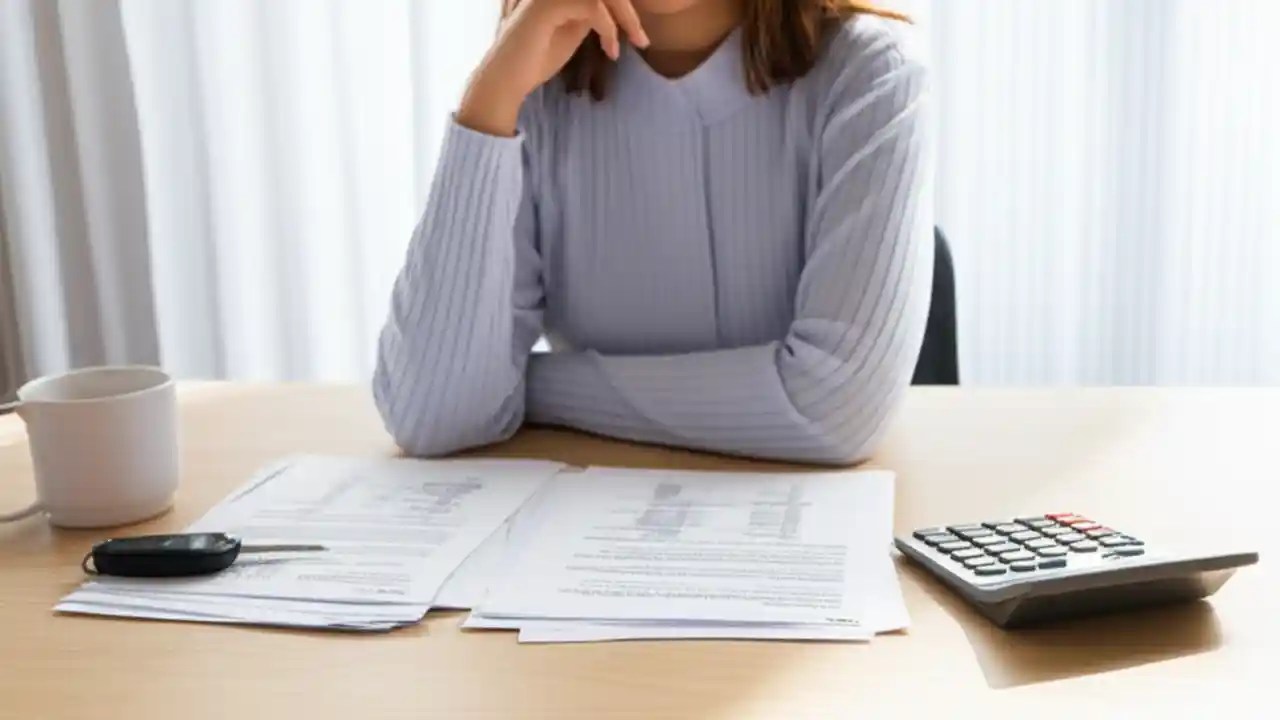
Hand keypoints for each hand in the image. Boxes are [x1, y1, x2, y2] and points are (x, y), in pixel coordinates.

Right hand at [458, 0, 648, 136]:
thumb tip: (615, 7)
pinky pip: (592, 7)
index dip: (622, 7)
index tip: (636, 34)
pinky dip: (608, 29)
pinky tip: (611, 50)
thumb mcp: (572, 30)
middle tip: (642, 39)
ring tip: (636, 42)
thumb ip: (590, 13)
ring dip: (625, 17)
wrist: (507, 80)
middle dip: (629, 10)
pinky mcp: (546, 5)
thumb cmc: (535, 59)